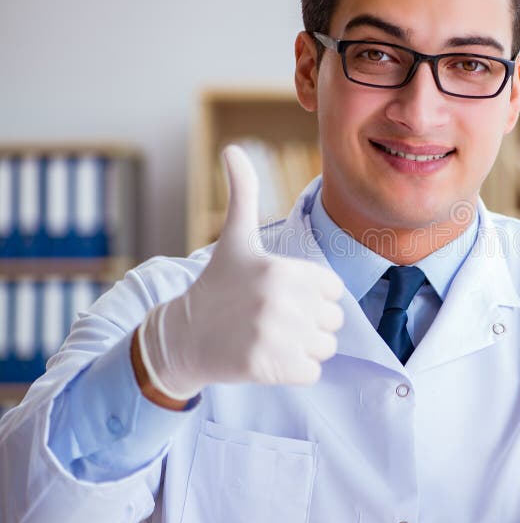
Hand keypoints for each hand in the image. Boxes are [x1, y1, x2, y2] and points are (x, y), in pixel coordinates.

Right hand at [138, 145, 344, 399]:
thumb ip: (243, 193)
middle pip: (332, 322)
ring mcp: (274, 337)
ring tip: (270, 338)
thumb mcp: (234, 238)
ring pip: (325, 348)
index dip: (313, 295)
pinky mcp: (268, 368)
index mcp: (283, 270)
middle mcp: (281, 302)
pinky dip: (294, 371)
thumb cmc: (217, 285)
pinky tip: (267, 358)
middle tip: (273, 320)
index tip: (281, 295)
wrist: (182, 336)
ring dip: (303, 348)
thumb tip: (232, 149)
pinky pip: (311, 373)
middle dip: (309, 324)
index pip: (333, 291)